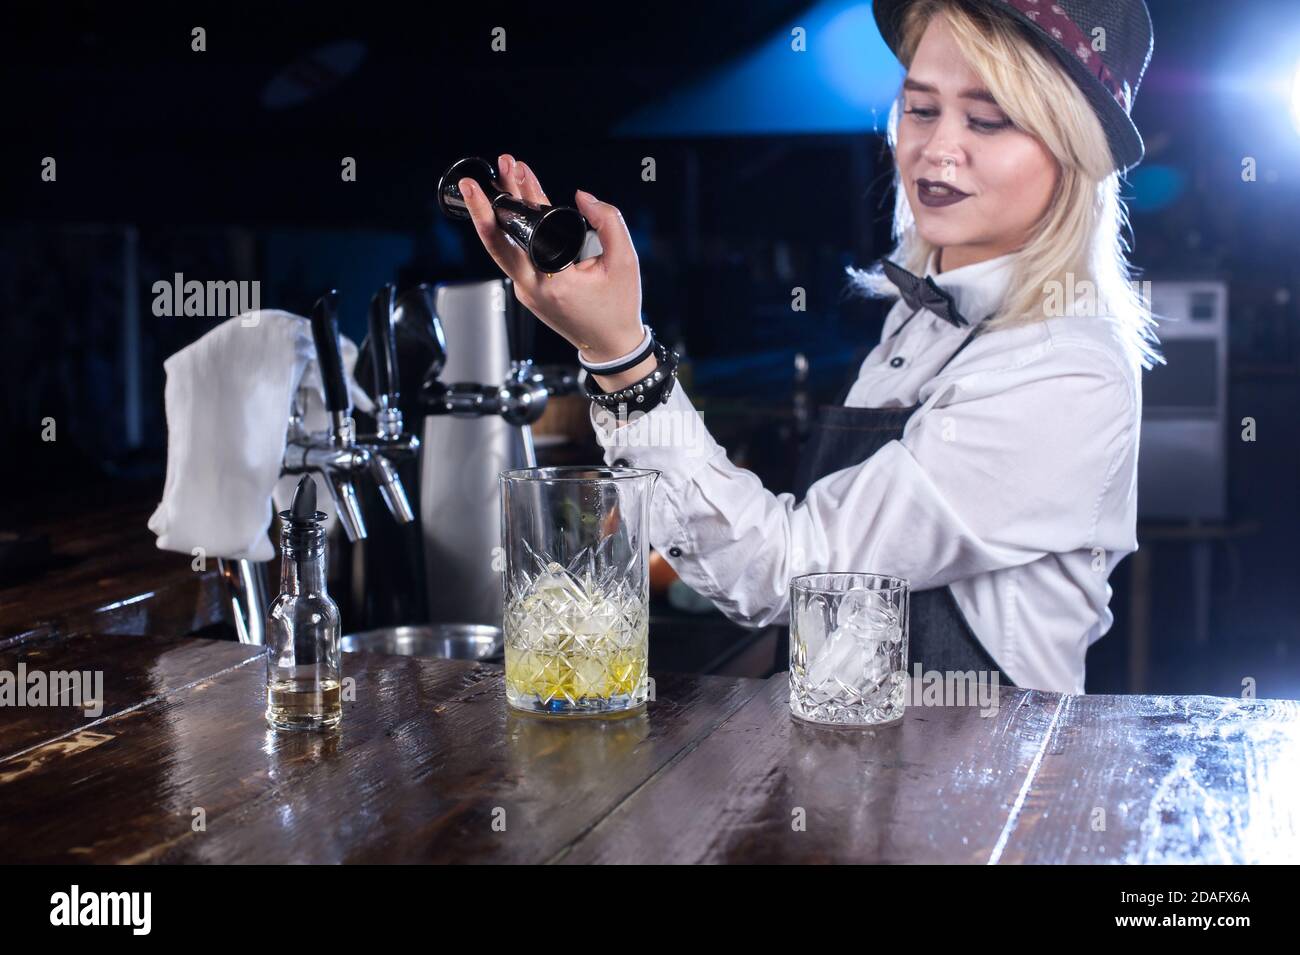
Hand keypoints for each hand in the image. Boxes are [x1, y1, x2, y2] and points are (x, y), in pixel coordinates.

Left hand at [458, 154, 651, 389]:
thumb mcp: (625, 261)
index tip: (513, 169)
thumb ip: (608, 221)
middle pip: (499, 240)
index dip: (516, 196)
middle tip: (493, 170)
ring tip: (509, 180)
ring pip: (505, 246)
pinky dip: (517, 230)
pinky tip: (522, 207)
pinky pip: (516, 256)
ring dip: (504, 213)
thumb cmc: (618, 308)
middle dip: (491, 201)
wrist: (611, 347)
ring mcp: (525, 292)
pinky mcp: (528, 292)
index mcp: (552, 282)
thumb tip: (582, 197)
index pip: (523, 232)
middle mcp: (530, 288)